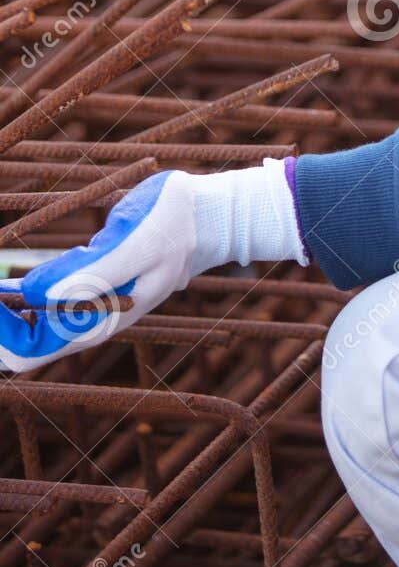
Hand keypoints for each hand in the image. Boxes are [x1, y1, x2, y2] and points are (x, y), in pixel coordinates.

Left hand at [0, 159, 304, 372]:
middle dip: (1, 324)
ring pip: (33, 325)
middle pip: (26, 344)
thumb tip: (33, 293)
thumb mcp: (135, 245)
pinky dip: (23, 296)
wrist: (210, 215)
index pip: (31, 351)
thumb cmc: (177, 225)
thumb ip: (88, 273)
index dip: (2, 332)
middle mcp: (94, 321)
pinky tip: (9, 280)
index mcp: (103, 320)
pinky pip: (47, 304)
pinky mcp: (95, 285)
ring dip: (7, 311)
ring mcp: (94, 305)